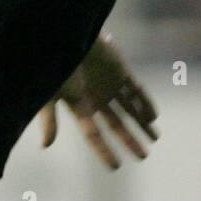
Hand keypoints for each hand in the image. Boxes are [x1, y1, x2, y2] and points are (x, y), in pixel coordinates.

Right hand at [39, 35, 158, 169]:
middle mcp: (96, 98)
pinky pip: (137, 90)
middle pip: (117, 124)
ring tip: (155, 139)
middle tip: (143, 157)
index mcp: (79, 106)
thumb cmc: (54, 64)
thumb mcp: (49, 95)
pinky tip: (153, 116)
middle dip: (130, 140)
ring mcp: (110, 84)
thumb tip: (45, 146)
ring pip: (130, 108)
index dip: (104, 151)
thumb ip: (50, 120)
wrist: (66, 34)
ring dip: (143, 123)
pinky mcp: (120, 70)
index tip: (116, 166)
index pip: (94, 134)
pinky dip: (145, 102)